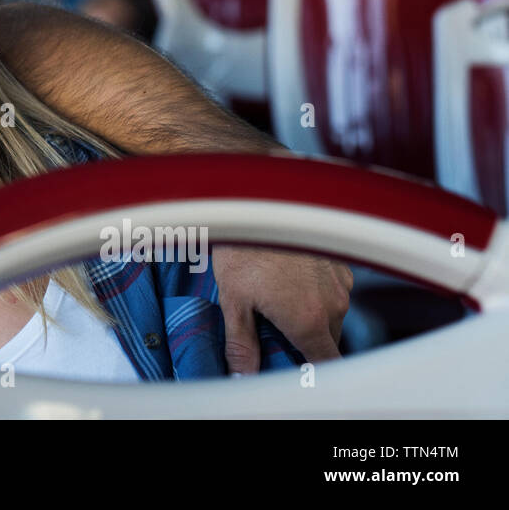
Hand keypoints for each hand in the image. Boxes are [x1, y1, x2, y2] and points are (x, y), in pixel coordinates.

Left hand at [211, 245, 351, 373]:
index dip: (311, 372)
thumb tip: (243, 373)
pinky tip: (289, 279)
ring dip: (312, 315)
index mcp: (308, 321)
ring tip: (277, 299)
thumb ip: (242, 343)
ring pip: (332, 314)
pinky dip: (317, 292)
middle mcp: (333, 304)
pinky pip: (334, 290)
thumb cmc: (244, 246)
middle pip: (327, 340)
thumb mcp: (234, 300)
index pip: (326, 364)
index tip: (295, 370)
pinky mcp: (339, 263)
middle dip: (304, 342)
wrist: (259, 200)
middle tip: (273, 331)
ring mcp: (339, 282)